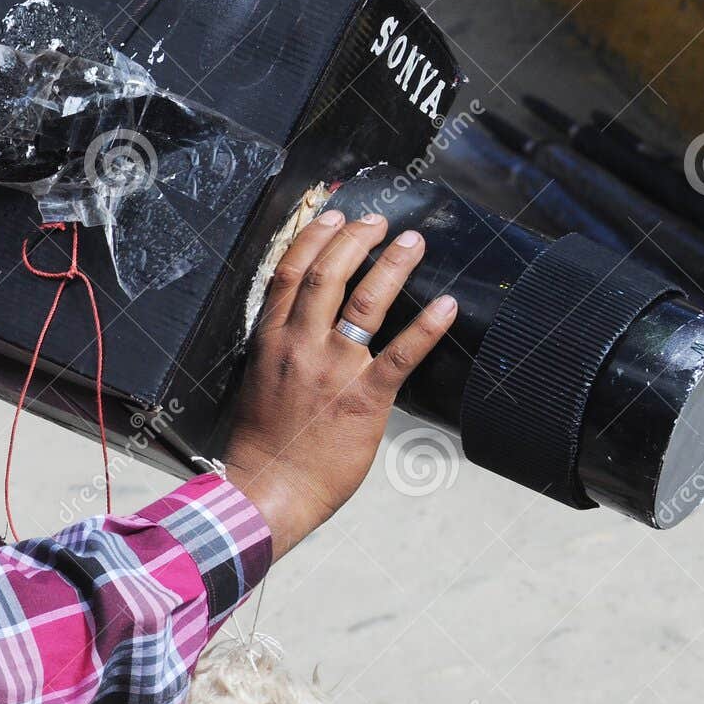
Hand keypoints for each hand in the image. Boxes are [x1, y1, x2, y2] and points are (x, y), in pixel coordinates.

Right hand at [223, 209, 456, 557]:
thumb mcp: (257, 380)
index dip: (313, 237)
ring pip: (363, 303)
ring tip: (412, 243)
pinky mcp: (362, 399)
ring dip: (391, 267)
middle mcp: (299, 346)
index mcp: (270, 340)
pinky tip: (445, 306)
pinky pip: (399, 356)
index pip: (288, 273)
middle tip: (377, 221)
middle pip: (327, 275)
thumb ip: (279, 348)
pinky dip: (424, 327)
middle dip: (354, 239)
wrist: (267, 487)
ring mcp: (332, 370)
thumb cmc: (260, 442)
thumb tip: (301, 324)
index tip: (334, 216)